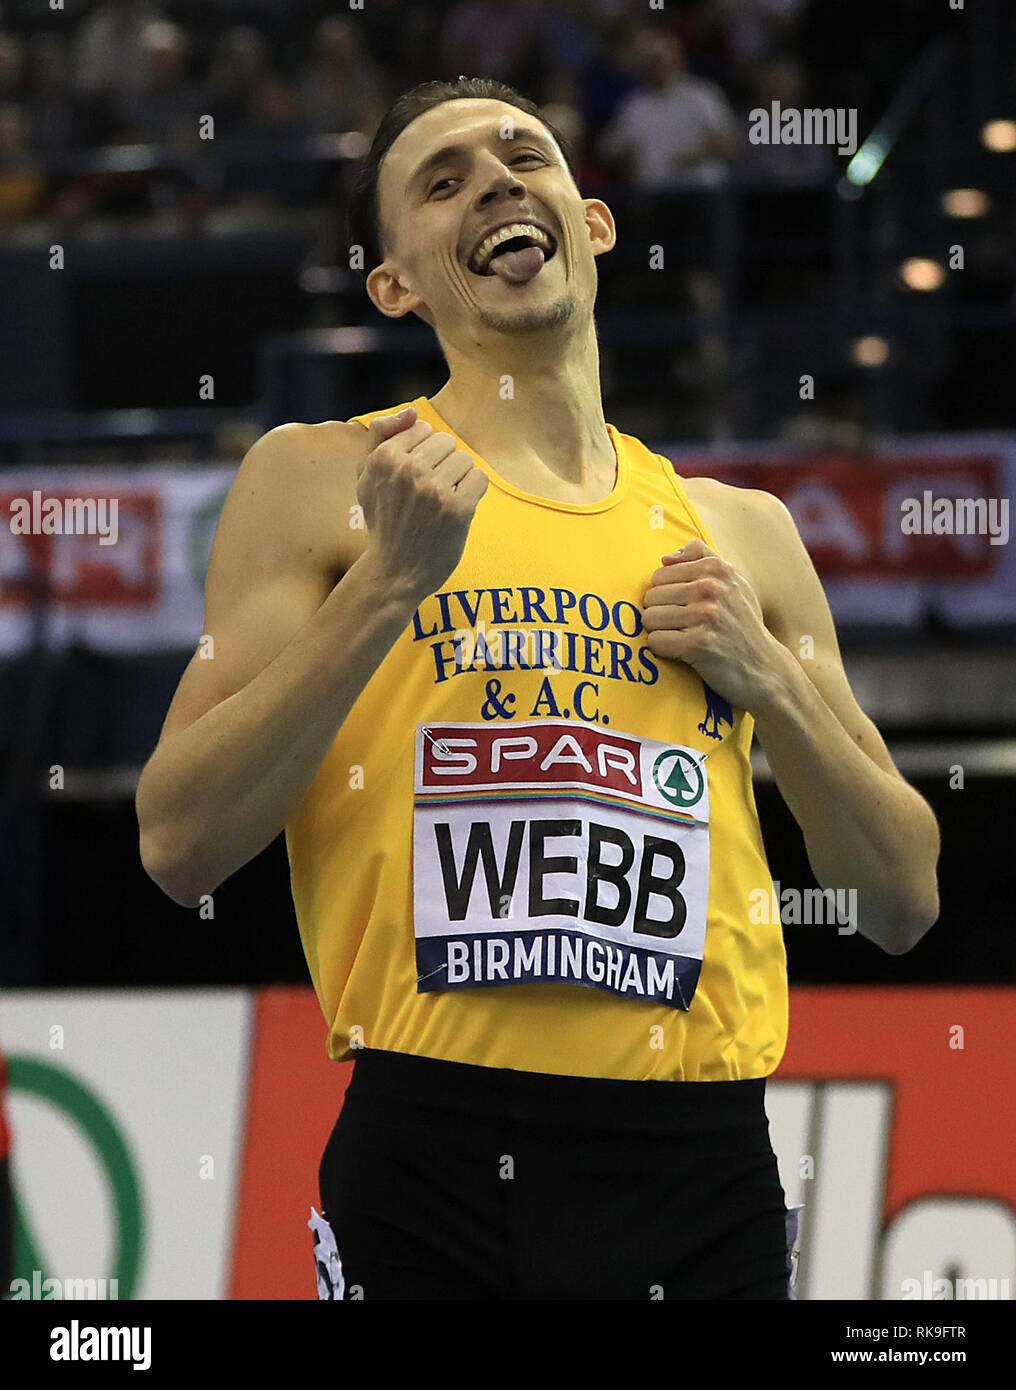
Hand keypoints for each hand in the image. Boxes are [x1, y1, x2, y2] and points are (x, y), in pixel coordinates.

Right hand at [355, 406, 488, 603]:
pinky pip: (479, 478)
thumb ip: (380, 435)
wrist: (395, 572)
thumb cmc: (383, 521)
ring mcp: (434, 491)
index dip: (422, 452)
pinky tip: (457, 509)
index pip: (422, 427)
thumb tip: (412, 411)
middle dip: (441, 463)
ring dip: (458, 479)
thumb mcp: (366, 477)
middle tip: (427, 494)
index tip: (412, 478)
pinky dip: (473, 492)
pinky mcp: (458, 509)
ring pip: (465, 459)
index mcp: (384, 458)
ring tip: (441, 503)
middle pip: (446, 441)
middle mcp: (408, 471)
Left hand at [640, 537, 788, 713]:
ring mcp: (705, 616)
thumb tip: (664, 559)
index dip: (666, 595)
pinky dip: (663, 650)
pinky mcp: (698, 644)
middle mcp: (711, 588)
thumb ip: (702, 558)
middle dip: (661, 614)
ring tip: (683, 638)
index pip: (660, 575)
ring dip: (660, 632)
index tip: (685, 608)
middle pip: (651, 597)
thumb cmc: (742, 623)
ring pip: (649, 619)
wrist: (765, 667)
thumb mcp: (734, 582)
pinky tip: (683, 652)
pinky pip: (654, 641)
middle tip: (684, 627)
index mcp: (716, 568)